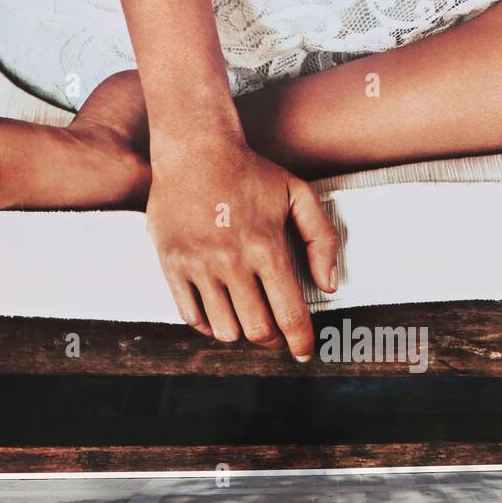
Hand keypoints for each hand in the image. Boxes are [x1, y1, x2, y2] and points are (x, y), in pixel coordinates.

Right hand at [149, 136, 339, 359]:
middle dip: (272, 338)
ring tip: (247, 317)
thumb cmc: (251, 172)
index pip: (289, 314)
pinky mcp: (171, 264)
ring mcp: (198, 265)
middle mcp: (232, 261)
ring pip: (224, 329)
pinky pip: (191, 316)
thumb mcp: (299, 194)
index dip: (301, 341)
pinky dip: (209, 325)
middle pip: (257, 329)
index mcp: (266, 247)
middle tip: (276, 329)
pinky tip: (219, 314)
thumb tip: (329, 286)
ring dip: (240, 332)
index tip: (304, 353)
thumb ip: (322, 239)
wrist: (194, 149)